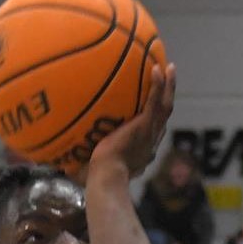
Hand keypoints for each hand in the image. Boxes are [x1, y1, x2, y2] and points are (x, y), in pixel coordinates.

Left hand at [89, 63, 175, 178]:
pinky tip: (157, 69)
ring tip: (169, 67)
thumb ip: (97, 157)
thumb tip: (73, 163)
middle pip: (164, 114)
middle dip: (168, 96)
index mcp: (145, 149)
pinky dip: (158, 85)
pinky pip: (154, 102)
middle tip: (169, 78)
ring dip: (169, 86)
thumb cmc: (100, 176)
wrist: (107, 176)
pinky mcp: (145, 126)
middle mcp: (152, 140)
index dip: (157, 116)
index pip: (154, 129)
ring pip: (165, 106)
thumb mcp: (102, 166)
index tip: (156, 103)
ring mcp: (150, 132)